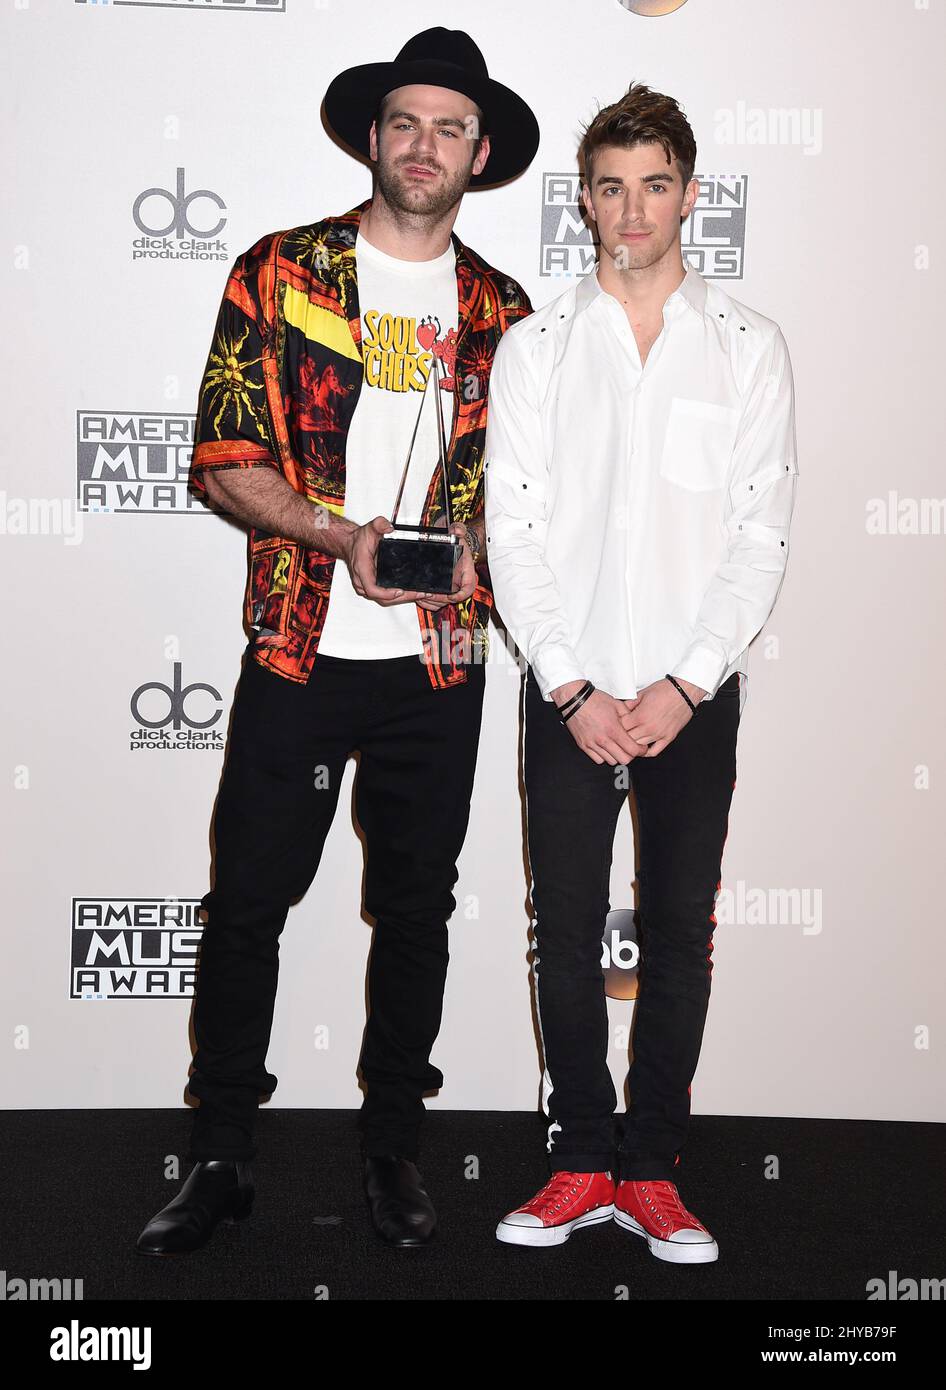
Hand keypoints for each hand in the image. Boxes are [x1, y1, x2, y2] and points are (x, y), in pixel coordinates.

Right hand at [345, 516, 459, 607]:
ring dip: (402, 599)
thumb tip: (389, 527)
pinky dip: (397, 597)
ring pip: (384, 600)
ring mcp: (366, 586)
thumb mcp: (369, 528)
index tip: (399, 591)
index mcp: (362, 569)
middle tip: (419, 593)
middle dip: (401, 597)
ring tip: (419, 594)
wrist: (350, 544)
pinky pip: (384, 597)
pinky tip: (410, 593)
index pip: (371, 588)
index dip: (385, 593)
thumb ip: (379, 524)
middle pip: (382, 598)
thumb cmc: (358, 540)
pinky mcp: (372, 587)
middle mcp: (362, 581)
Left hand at [413, 521, 477, 611]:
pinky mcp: (440, 587)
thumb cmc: (456, 539)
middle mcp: (459, 581)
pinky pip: (436, 600)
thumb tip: (457, 530)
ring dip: (432, 602)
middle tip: (430, 594)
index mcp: (466, 571)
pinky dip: (427, 602)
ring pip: (443, 602)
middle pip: (453, 599)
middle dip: (440, 599)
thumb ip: (458, 528)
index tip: (452, 596)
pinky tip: (419, 597)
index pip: (468, 587)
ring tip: (421, 596)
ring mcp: (449, 586)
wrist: (451, 539)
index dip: (461, 595)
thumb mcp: (457, 530)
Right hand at [550, 680, 647, 765]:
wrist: (575, 699)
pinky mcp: (584, 745)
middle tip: (630, 749)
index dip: (641, 750)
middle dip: (630, 755)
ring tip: (617, 747)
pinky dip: (604, 756)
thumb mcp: (617, 704)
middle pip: (623, 760)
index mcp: (613, 729)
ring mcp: (592, 744)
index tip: (641, 748)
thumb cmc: (594, 700)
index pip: (632, 750)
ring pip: (611, 761)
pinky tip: (606, 748)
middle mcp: (603, 739)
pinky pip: (598, 759)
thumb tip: (636, 723)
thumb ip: (629, 716)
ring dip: (616, 756)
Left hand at [619, 677, 705, 757]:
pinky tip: (642, 749)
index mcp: (640, 716)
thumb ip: (630, 703)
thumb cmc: (666, 690)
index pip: (621, 728)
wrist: (684, 691)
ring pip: (639, 747)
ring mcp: (659, 734)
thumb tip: (621, 709)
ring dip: (633, 743)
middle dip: (623, 735)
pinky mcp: (668, 737)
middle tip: (622, 732)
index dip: (618, 725)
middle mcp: (649, 727)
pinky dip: (646, 753)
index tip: (618, 723)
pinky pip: (655, 751)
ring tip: (631, 739)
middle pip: (628, 739)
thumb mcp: (642, 693)